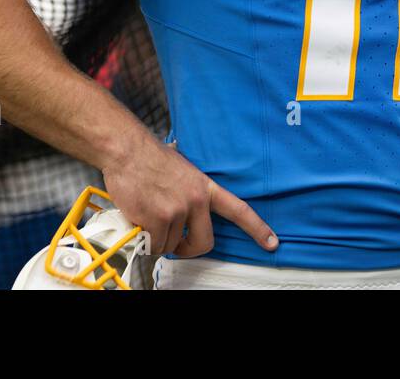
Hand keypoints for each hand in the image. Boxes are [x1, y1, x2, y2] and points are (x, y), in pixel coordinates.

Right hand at [102, 134, 278, 258]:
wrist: (127, 150)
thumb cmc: (149, 158)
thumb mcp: (182, 170)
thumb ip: (191, 191)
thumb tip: (188, 210)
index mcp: (205, 186)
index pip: (238, 210)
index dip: (257, 229)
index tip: (272, 242)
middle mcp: (196, 200)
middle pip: (205, 242)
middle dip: (189, 249)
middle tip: (176, 245)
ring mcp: (178, 210)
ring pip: (171, 245)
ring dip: (158, 239)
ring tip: (147, 217)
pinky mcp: (157, 219)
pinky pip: (154, 245)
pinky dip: (145, 239)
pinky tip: (139, 219)